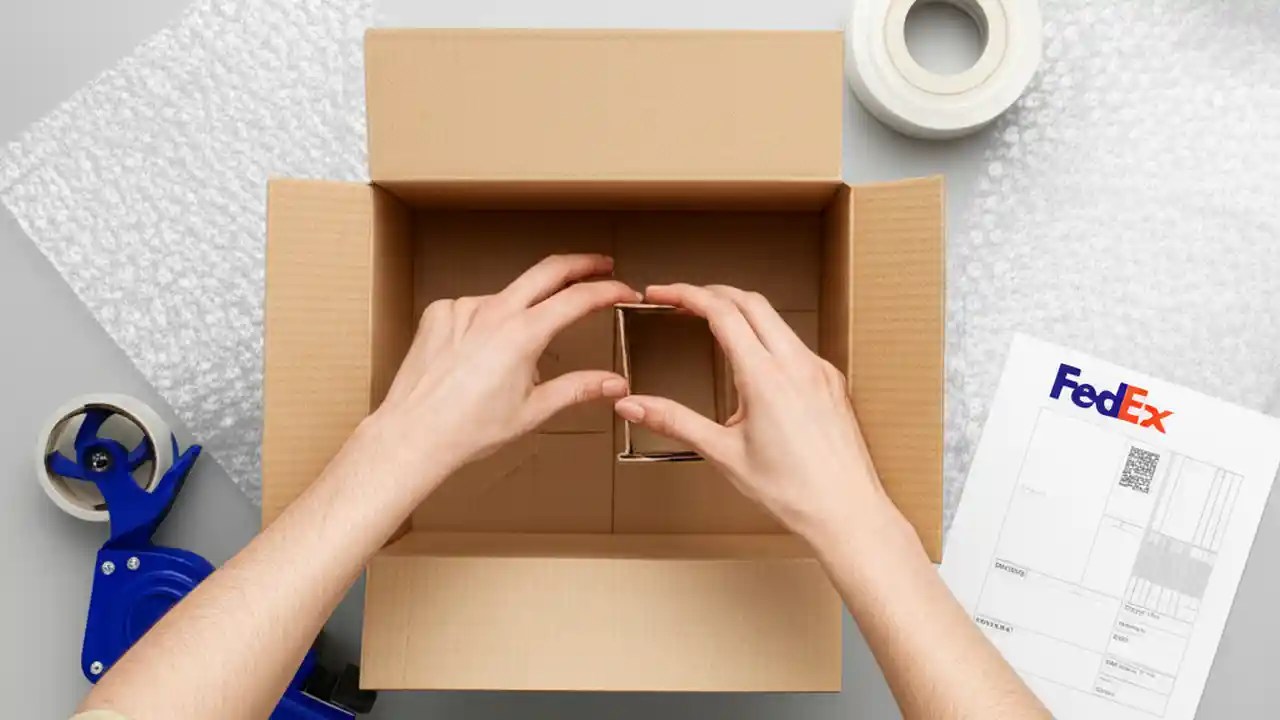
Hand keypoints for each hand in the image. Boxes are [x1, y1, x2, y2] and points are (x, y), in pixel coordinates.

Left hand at [372, 254, 640, 480]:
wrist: (414, 435)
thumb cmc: (470, 429)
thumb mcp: (533, 411)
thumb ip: (578, 389)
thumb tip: (615, 383)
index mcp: (523, 334)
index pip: (578, 298)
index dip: (607, 290)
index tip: (624, 290)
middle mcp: (493, 311)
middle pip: (548, 271)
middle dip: (580, 264)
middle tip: (600, 265)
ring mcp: (463, 307)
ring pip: (507, 296)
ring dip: (523, 311)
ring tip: (516, 355)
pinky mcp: (439, 312)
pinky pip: (474, 307)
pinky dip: (486, 322)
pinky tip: (479, 353)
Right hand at [613, 283, 896, 546]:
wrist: (847, 511)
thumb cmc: (791, 490)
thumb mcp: (724, 454)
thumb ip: (675, 422)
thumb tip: (631, 405)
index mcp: (766, 377)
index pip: (722, 312)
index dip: (687, 295)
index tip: (662, 293)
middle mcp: (796, 363)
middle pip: (751, 302)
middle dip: (713, 292)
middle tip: (682, 300)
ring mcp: (819, 369)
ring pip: (776, 320)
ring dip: (741, 312)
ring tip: (712, 324)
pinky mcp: (831, 382)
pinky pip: (795, 345)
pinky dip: (767, 337)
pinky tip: (753, 362)